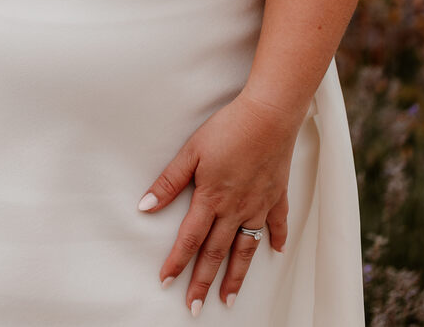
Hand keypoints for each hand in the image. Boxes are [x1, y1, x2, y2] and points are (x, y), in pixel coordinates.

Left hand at [137, 92, 299, 314]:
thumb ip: (169, 181)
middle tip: (194, 307)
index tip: (166, 282)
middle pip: (216, 253)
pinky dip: (276, 239)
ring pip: (245, 250)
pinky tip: (275, 252)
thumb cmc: (227, 129)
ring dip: (236, 276)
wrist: (268, 116)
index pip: (189, 239)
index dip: (176, 262)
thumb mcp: (191, 151)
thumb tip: (146, 205)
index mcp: (211, 199)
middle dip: (203, 282)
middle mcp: (235, 210)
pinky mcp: (277, 196)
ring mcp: (258, 206)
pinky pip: (276, 224)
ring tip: (229, 299)